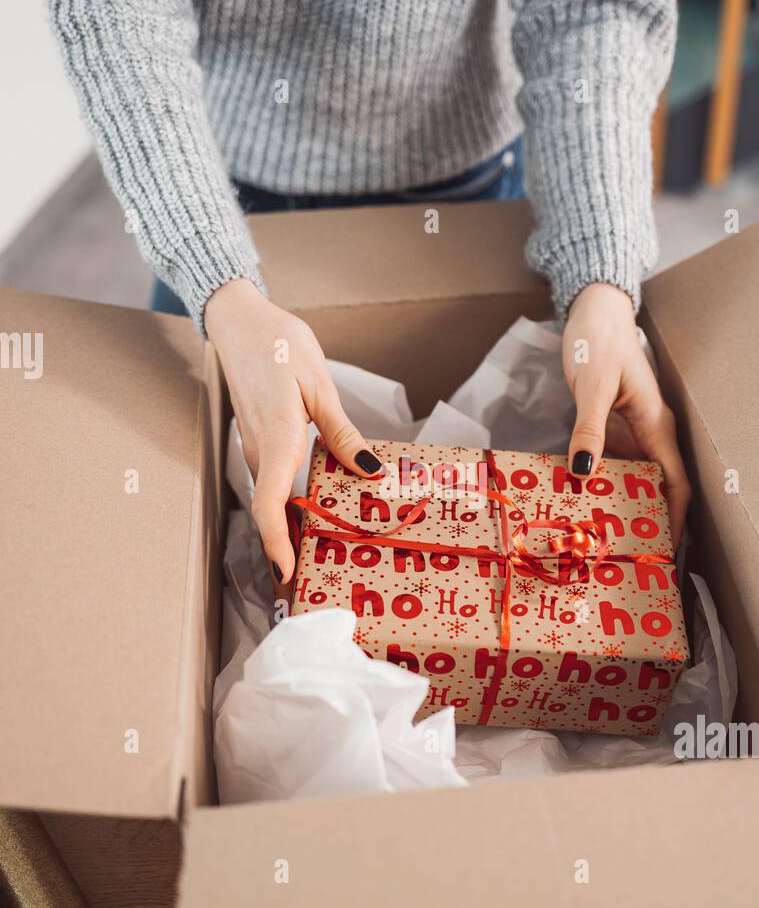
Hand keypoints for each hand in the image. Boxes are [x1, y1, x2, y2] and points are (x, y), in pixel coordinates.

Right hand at [205, 279, 383, 584]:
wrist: (239, 321)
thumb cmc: (278, 344)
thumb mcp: (320, 386)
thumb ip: (342, 433)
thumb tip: (370, 472)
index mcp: (276, 439)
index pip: (270, 505)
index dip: (277, 544)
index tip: (288, 576)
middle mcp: (260, 452)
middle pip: (273, 514)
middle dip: (290, 552)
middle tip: (316, 586)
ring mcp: (256, 449)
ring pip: (273, 502)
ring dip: (292, 533)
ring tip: (320, 561)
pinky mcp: (259, 443)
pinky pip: (274, 484)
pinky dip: (290, 508)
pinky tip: (315, 514)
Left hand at [562, 283, 690, 545]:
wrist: (593, 311)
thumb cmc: (598, 341)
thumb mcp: (592, 385)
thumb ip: (588, 427)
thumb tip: (583, 471)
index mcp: (656, 425)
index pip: (676, 483)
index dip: (675, 519)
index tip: (666, 551)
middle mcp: (649, 432)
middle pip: (657, 486)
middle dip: (648, 520)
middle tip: (628, 556)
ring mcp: (630, 429)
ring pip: (633, 477)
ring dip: (621, 503)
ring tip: (602, 538)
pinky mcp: (610, 425)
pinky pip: (609, 461)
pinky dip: (598, 481)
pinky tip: (579, 499)